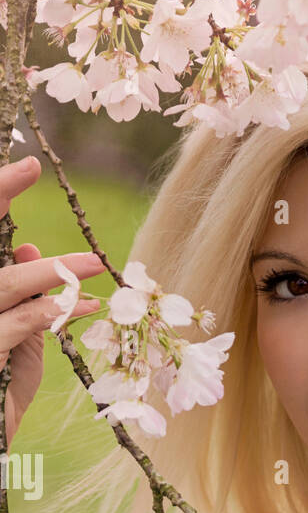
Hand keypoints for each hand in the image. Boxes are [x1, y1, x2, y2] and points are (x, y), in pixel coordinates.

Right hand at [0, 156, 104, 443]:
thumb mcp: (13, 345)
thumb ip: (24, 301)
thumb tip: (28, 248)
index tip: (25, 166)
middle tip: (26, 168)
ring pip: (1, 284)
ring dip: (49, 272)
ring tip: (93, 264)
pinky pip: (16, 324)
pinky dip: (49, 311)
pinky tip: (83, 304)